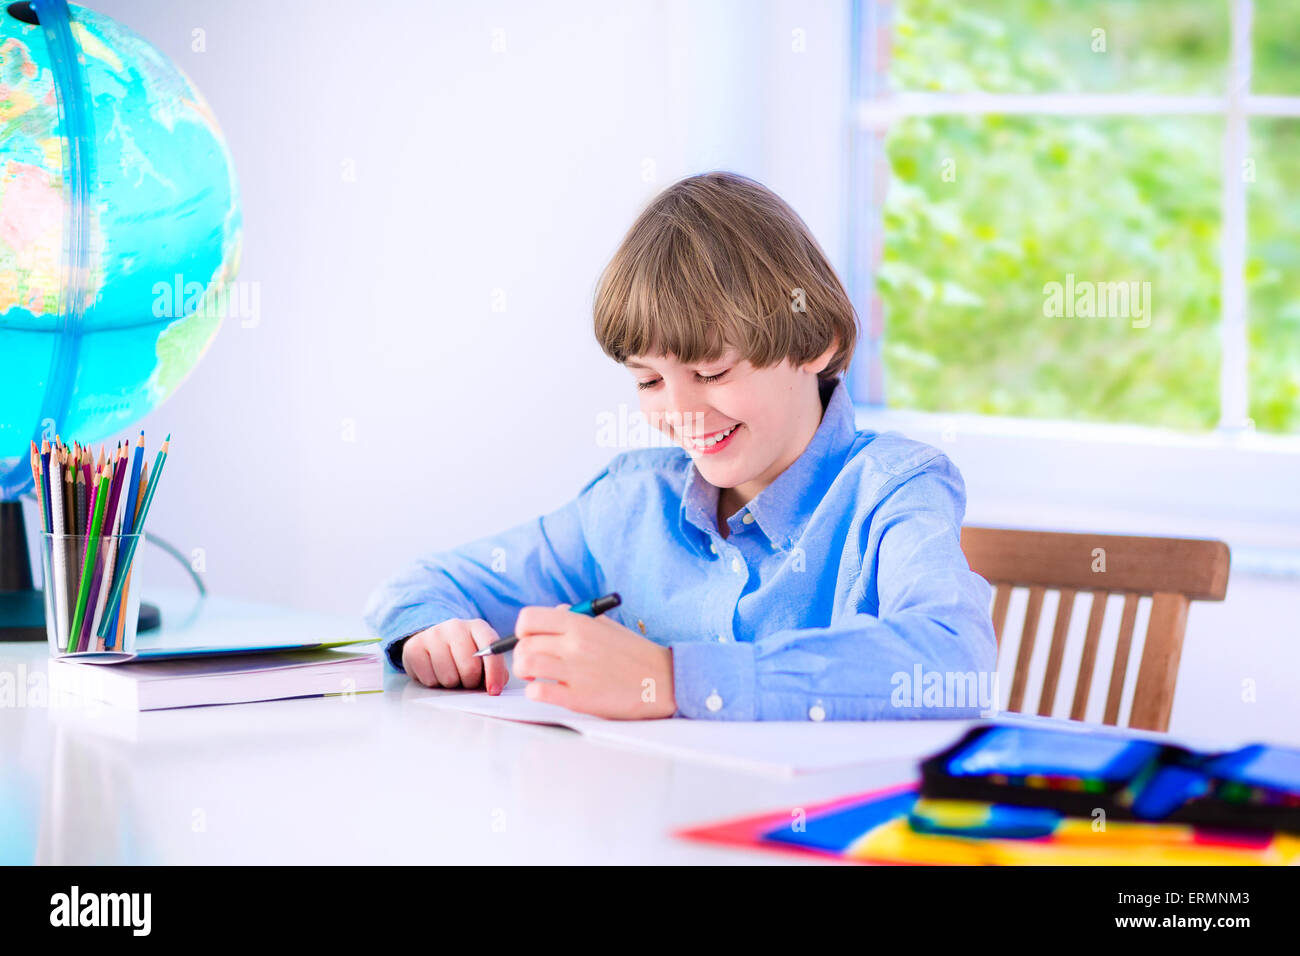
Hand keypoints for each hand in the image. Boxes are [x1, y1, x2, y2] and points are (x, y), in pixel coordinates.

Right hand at [401, 618, 507, 693]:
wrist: (432, 641)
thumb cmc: (463, 654)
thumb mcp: (482, 656)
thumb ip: (495, 669)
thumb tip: (495, 686)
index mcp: (478, 626)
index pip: (490, 647)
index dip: (494, 672)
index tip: (493, 690)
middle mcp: (455, 626)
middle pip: (469, 668)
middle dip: (470, 682)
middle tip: (466, 679)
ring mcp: (433, 634)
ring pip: (448, 677)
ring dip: (451, 684)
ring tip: (450, 673)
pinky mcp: (414, 647)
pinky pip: (429, 680)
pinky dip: (434, 683)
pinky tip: (434, 671)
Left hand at [511, 606, 675, 718]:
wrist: (663, 681)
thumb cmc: (634, 654)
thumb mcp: (606, 626)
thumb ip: (576, 619)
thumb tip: (550, 616)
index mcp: (580, 624)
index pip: (529, 618)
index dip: (523, 630)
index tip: (530, 638)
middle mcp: (574, 644)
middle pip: (523, 644)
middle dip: (521, 654)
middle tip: (533, 662)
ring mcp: (575, 671)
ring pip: (525, 665)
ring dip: (525, 672)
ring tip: (537, 676)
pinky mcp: (578, 698)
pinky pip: (537, 692)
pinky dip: (536, 692)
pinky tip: (547, 691)